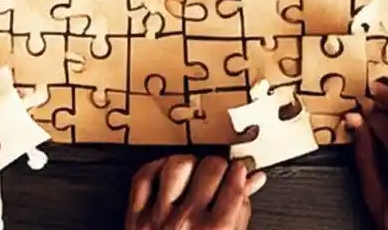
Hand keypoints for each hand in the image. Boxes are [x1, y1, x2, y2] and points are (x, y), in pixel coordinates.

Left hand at [126, 155, 264, 229]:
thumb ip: (241, 213)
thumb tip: (252, 181)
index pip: (234, 184)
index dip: (241, 171)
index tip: (241, 169)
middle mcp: (187, 222)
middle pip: (210, 170)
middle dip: (220, 165)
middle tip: (221, 170)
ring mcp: (159, 218)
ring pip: (176, 166)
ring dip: (189, 163)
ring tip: (195, 170)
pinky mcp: (135, 218)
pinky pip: (143, 178)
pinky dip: (155, 168)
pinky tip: (167, 171)